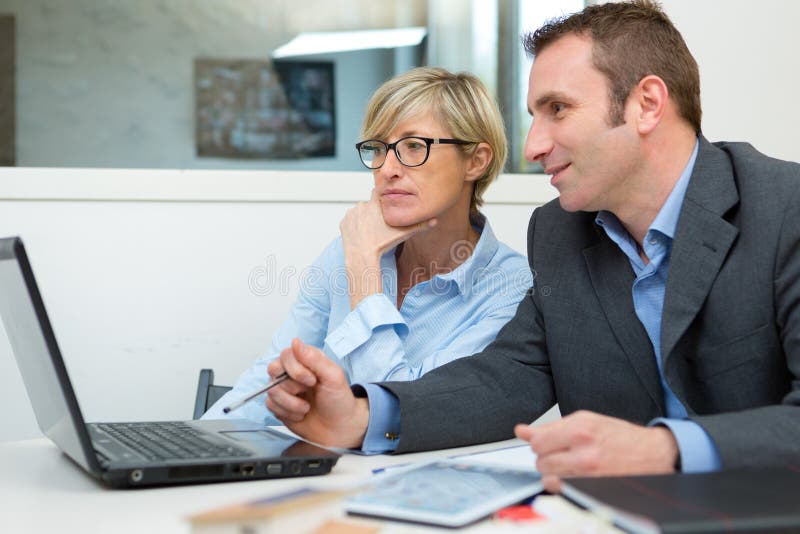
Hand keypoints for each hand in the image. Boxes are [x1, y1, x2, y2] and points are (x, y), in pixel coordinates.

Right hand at [266, 338, 369, 448]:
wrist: (339, 428)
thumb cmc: (339, 401)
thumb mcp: (333, 376)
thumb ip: (314, 358)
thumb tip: (295, 341)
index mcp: (305, 360)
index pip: (286, 355)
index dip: (296, 369)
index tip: (312, 381)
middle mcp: (292, 372)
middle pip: (273, 369)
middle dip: (291, 386)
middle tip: (307, 392)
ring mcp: (284, 389)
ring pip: (271, 390)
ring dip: (291, 403)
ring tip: (306, 407)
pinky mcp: (279, 405)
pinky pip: (270, 405)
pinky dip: (287, 412)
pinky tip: (300, 414)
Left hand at [340, 189, 435, 307]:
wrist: (362, 256)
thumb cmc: (382, 244)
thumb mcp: (404, 233)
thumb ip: (420, 225)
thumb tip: (436, 221)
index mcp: (375, 203)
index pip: (380, 191)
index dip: (383, 197)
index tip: (386, 203)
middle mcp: (362, 204)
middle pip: (370, 204)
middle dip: (375, 211)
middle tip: (380, 225)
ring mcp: (351, 213)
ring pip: (360, 212)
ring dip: (364, 218)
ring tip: (370, 231)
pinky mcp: (344, 222)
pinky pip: (351, 220)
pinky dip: (355, 225)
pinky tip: (362, 234)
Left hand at [514, 410, 678, 492]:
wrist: (652, 454)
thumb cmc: (621, 437)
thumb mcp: (587, 420)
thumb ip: (552, 427)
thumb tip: (523, 431)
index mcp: (581, 430)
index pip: (538, 441)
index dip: (539, 442)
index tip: (546, 442)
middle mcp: (584, 453)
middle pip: (540, 460)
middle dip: (546, 457)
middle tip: (561, 453)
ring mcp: (588, 475)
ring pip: (548, 477)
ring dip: (554, 471)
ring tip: (570, 464)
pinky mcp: (592, 490)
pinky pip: (562, 490)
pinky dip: (563, 484)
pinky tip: (574, 476)